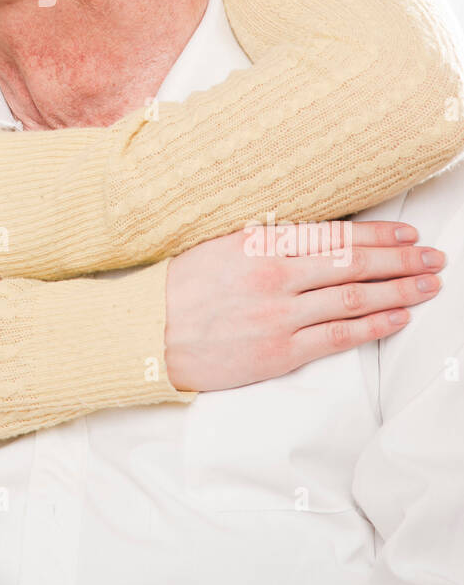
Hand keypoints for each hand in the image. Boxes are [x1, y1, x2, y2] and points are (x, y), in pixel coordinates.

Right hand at [164, 220, 444, 391]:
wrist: (151, 333)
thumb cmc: (184, 285)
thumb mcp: (222, 245)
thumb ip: (269, 240)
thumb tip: (320, 234)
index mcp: (259, 244)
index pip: (334, 234)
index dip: (377, 233)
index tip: (407, 232)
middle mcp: (274, 276)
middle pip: (353, 264)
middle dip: (400, 259)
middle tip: (433, 257)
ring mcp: (279, 317)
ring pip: (354, 299)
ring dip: (398, 291)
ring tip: (428, 285)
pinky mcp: (279, 352)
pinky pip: (337, 337)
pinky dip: (373, 326)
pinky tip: (397, 317)